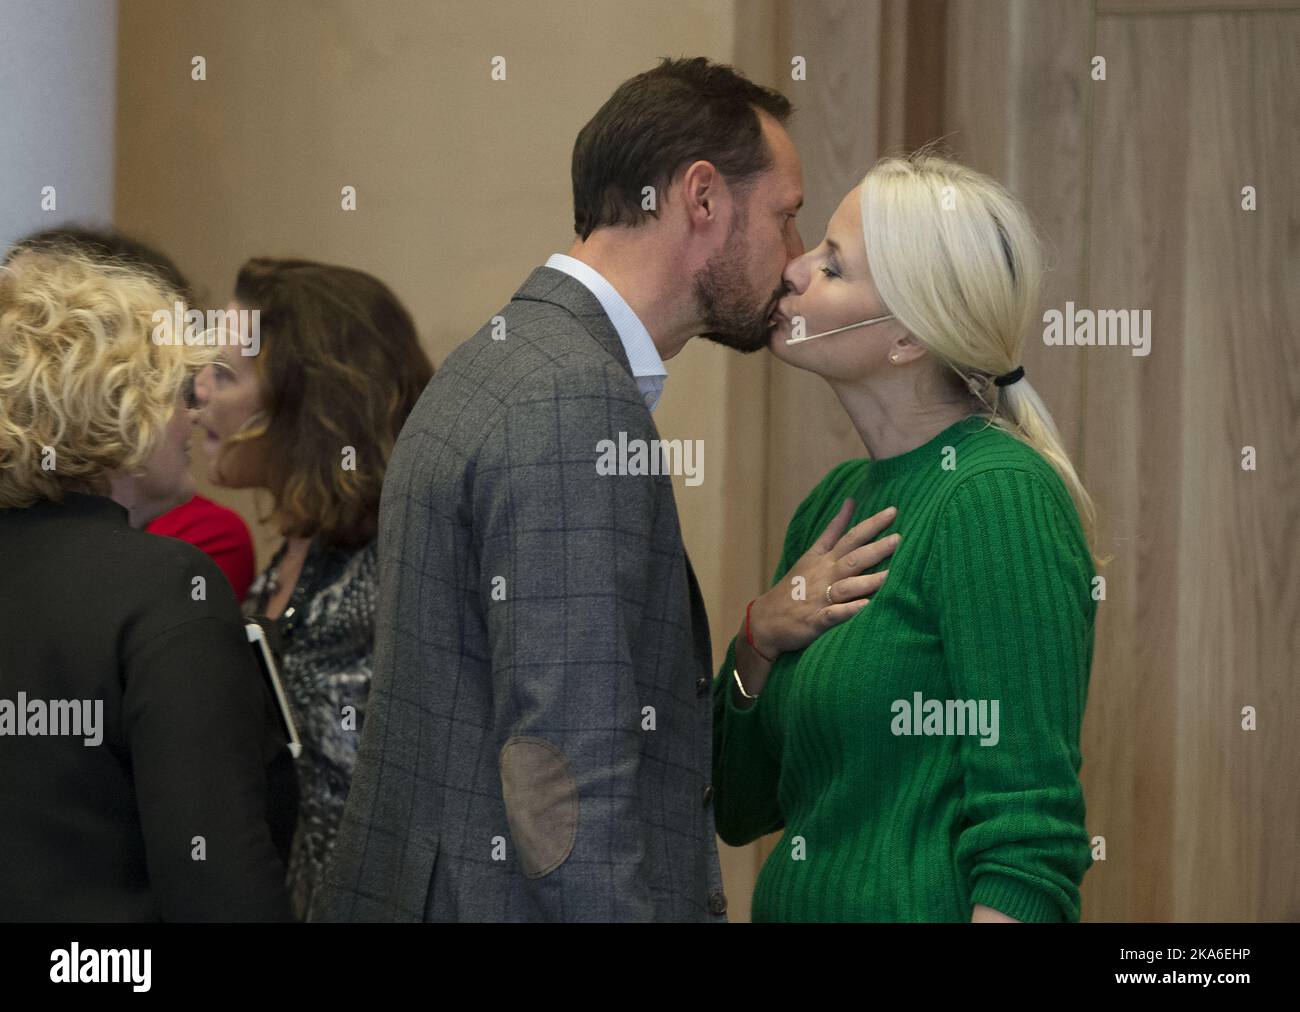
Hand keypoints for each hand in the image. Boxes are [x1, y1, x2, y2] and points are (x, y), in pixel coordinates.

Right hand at [749, 499, 899, 659]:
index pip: (848, 537)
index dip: (870, 524)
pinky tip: (864, 607)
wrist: (766, 620)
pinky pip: (833, 615)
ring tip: (889, 575)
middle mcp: (823, 576)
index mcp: (822, 559)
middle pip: (852, 559)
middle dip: (875, 549)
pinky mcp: (815, 620)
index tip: (892, 511)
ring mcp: (819, 598)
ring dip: (867, 581)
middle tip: (898, 539)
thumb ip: (832, 530)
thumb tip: (851, 501)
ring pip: (846, 587)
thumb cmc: (794, 586)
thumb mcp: (811, 554)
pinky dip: (848, 611)